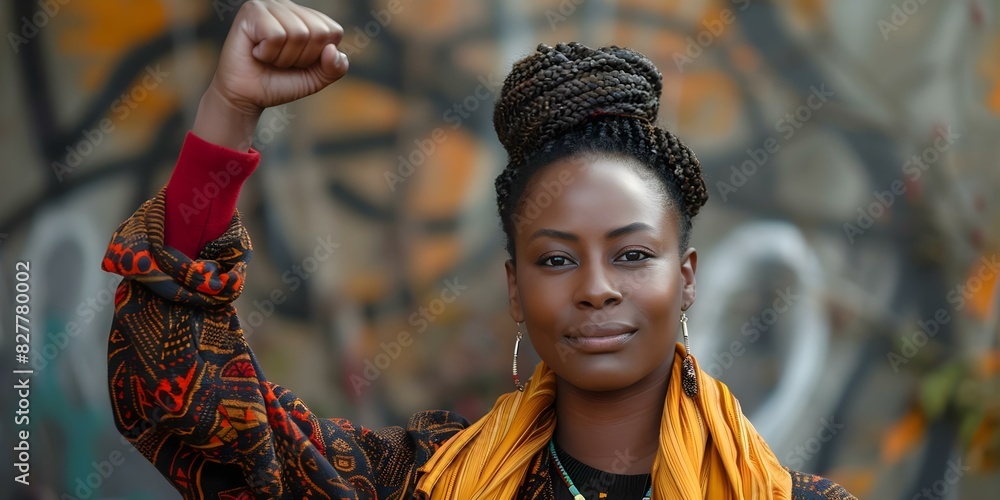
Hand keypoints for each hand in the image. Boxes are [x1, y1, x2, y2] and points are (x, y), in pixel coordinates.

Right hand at [194, 0, 348, 150]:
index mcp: (308, 18)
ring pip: (298, 34)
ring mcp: (270, 6)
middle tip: (281, 61)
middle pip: (319, 32)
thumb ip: (335, 67)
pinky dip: (268, 53)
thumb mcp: (316, 79)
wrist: (246, 96)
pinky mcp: (251, 11)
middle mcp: (290, 7)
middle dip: (302, 58)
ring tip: (268, 57)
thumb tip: (333, 50)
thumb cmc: (280, 82)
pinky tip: (256, 52)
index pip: (334, 31)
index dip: (319, 56)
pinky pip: (276, 35)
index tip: (299, 62)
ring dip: (283, 58)